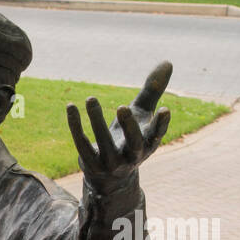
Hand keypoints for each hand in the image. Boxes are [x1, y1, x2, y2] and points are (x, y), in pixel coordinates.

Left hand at [67, 61, 172, 194]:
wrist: (110, 177)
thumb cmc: (129, 138)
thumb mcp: (141, 115)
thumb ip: (152, 91)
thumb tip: (168, 61)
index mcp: (147, 144)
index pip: (157, 135)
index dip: (161, 124)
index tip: (165, 109)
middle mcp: (131, 156)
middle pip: (133, 143)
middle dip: (128, 126)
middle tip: (122, 107)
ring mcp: (110, 163)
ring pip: (103, 142)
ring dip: (96, 119)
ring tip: (91, 98)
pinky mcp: (90, 164)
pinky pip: (81, 144)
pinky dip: (75, 125)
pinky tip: (71, 107)